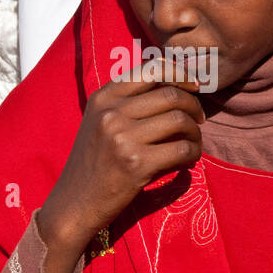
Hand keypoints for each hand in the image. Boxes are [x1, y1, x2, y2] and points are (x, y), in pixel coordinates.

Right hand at [37, 65, 204, 272]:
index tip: (194, 87)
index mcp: (103, 97)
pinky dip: (193, 153)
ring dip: (195, 132)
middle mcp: (112, 112)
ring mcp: (123, 137)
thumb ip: (127, 101)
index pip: (152, 69)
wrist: (74, 202)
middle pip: (171, 95)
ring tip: (193, 141)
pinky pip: (182, 149)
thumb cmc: (92, 162)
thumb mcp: (99, 121)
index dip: (180, 74)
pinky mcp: (137, 164)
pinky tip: (189, 159)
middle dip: (194, 106)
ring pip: (180, 121)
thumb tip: (174, 85)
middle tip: (199, 119)